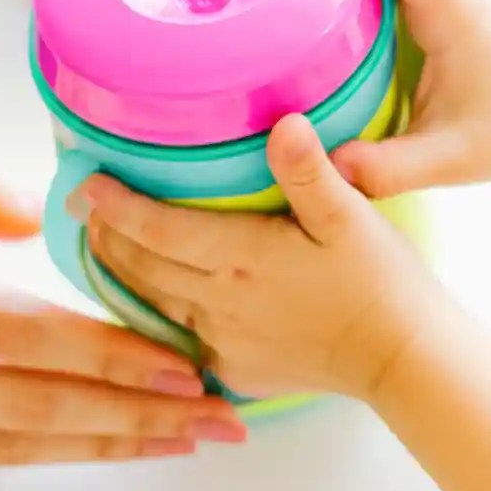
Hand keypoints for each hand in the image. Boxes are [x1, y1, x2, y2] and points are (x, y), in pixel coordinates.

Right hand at [0, 139, 242, 489]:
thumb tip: (39, 217)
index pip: (14, 326)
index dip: (106, 352)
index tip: (180, 362)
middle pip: (27, 403)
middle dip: (133, 414)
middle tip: (214, 420)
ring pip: (4, 446)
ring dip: (99, 446)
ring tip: (174, 445)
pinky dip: (31, 454)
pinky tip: (84, 446)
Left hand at [72, 115, 455, 400]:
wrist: (404, 358)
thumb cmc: (382, 282)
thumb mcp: (352, 217)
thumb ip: (309, 172)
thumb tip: (284, 122)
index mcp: (241, 259)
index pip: (157, 229)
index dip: (116, 205)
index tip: (87, 182)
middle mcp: (220, 302)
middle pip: (143, 266)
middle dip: (108, 236)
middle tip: (86, 208)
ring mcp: (225, 342)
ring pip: (154, 303)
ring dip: (124, 272)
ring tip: (105, 245)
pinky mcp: (238, 368)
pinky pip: (181, 337)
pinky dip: (157, 313)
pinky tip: (156, 298)